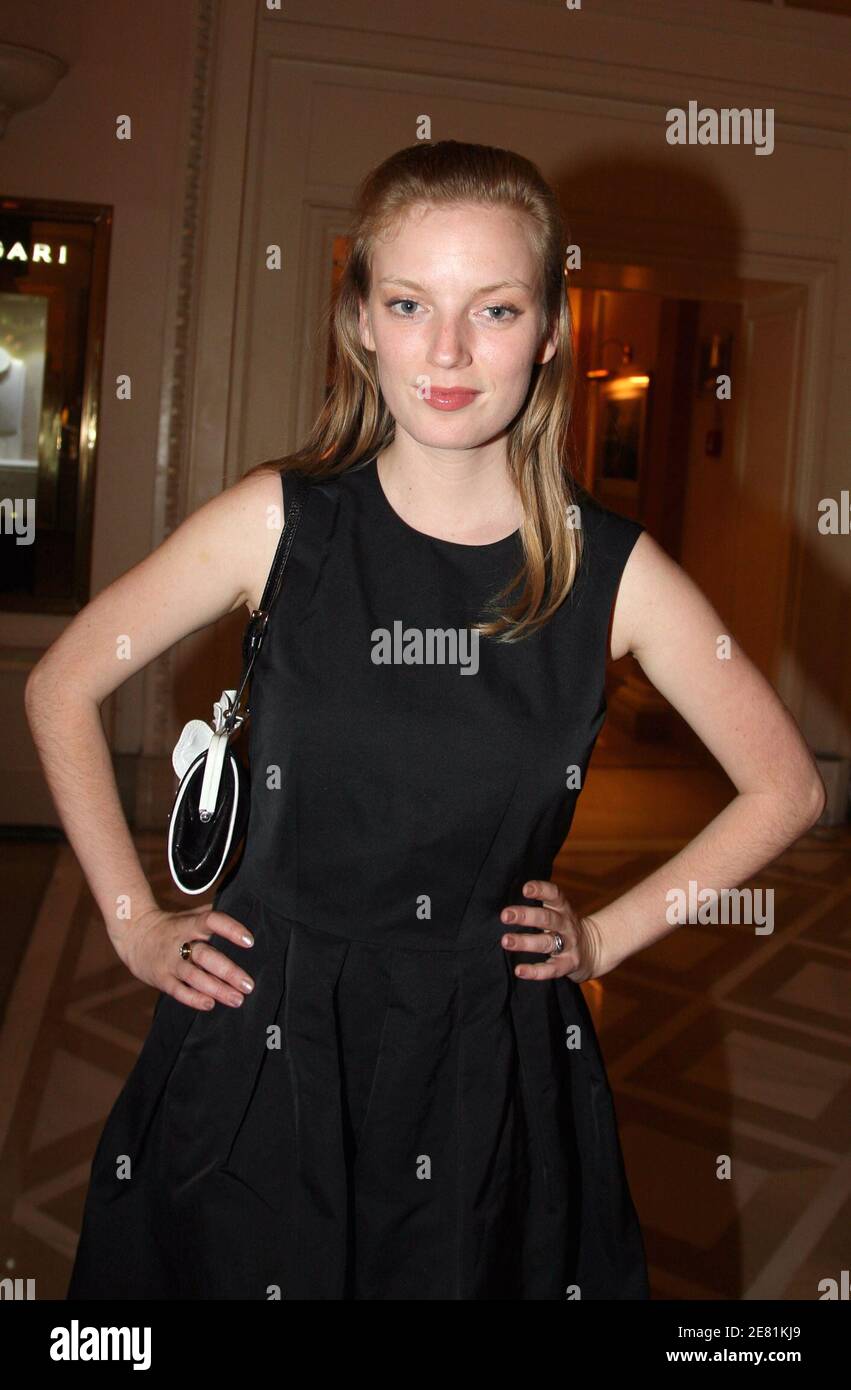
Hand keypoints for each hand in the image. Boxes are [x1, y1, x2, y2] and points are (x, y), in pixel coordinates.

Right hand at [113, 904, 255, 1011]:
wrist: (134, 934)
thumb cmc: (173, 926)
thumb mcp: (190, 915)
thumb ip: (213, 916)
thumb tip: (245, 910)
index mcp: (190, 924)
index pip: (211, 921)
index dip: (230, 929)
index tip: (249, 941)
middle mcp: (180, 942)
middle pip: (205, 956)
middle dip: (228, 971)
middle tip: (248, 985)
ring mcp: (169, 962)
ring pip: (194, 977)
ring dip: (216, 989)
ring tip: (237, 999)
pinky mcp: (161, 978)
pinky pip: (178, 991)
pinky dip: (193, 998)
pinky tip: (210, 1004)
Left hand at [500, 879, 603, 982]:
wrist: (593, 950)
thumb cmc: (563, 928)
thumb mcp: (558, 912)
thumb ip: (539, 905)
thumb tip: (506, 901)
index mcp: (563, 909)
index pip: (554, 895)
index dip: (541, 890)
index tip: (525, 888)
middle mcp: (566, 925)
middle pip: (547, 918)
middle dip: (526, 916)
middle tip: (505, 915)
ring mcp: (569, 945)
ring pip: (547, 942)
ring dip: (525, 942)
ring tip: (506, 941)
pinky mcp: (568, 965)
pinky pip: (551, 969)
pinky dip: (535, 971)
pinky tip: (520, 970)